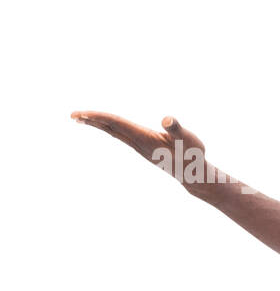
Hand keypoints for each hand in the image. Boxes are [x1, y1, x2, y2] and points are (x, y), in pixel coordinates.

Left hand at [70, 111, 226, 191]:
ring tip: (82, 119)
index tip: (81, 114)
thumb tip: (166, 120)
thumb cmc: (193, 157)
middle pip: (111, 129)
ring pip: (115, 133)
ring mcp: (141, 147)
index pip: (117, 124)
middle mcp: (139, 144)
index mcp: (145, 138)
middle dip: (92, 121)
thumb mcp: (188, 140)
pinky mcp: (145, 148)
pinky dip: (111, 128)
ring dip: (99, 125)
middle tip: (73, 115)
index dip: (99, 117)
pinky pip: (122, 135)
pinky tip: (109, 126)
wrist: (195, 176)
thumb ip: (176, 129)